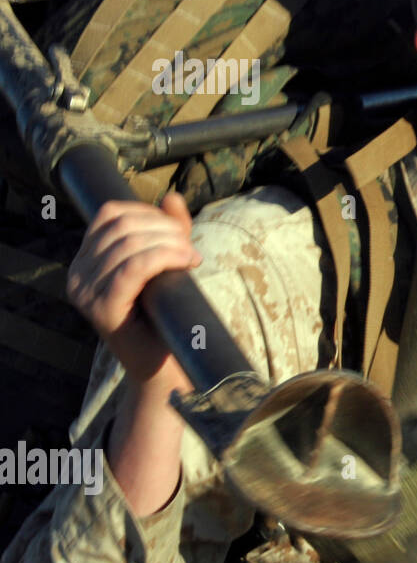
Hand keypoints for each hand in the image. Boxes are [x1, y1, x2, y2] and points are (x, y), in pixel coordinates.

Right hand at [66, 191, 200, 385]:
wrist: (162, 364)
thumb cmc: (164, 314)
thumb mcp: (167, 264)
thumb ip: (169, 231)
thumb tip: (173, 197)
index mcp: (86, 259)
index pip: (110, 214)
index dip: (149, 213)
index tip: (178, 232)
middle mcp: (77, 274)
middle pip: (121, 226)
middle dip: (164, 229)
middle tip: (190, 248)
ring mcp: (86, 293)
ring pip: (128, 245)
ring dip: (170, 243)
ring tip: (192, 257)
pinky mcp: (102, 309)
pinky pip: (132, 270)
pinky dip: (164, 258)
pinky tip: (188, 262)